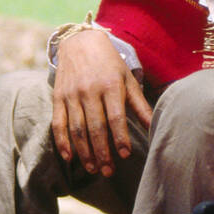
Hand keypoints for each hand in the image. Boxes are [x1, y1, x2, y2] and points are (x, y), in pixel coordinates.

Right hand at [51, 30, 152, 177]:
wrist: (80, 42)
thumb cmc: (110, 64)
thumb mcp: (128, 79)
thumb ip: (140, 104)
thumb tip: (155, 126)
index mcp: (111, 85)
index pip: (116, 117)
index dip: (120, 137)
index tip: (125, 155)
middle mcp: (90, 91)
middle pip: (95, 127)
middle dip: (102, 152)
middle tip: (109, 171)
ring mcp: (72, 95)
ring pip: (77, 129)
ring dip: (85, 152)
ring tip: (93, 169)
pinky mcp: (58, 97)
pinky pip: (58, 123)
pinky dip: (62, 142)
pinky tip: (69, 157)